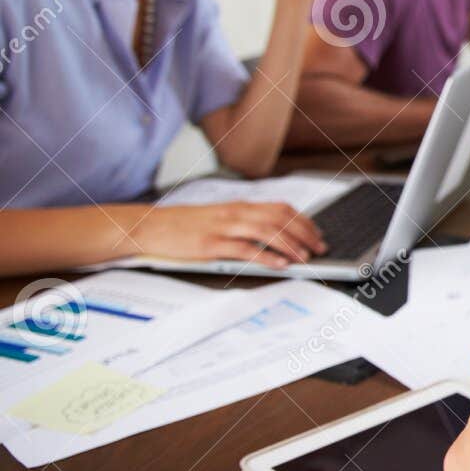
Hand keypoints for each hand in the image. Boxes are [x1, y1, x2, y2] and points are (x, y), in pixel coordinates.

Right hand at [128, 202, 324, 267]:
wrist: (149, 226)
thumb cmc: (185, 225)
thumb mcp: (219, 217)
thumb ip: (244, 221)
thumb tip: (273, 233)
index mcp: (239, 206)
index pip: (280, 208)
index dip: (303, 221)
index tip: (318, 234)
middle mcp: (234, 213)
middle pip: (279, 218)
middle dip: (304, 234)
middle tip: (320, 248)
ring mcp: (222, 228)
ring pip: (266, 231)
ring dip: (290, 245)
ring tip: (305, 257)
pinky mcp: (210, 245)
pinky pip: (244, 249)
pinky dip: (265, 256)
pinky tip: (279, 264)